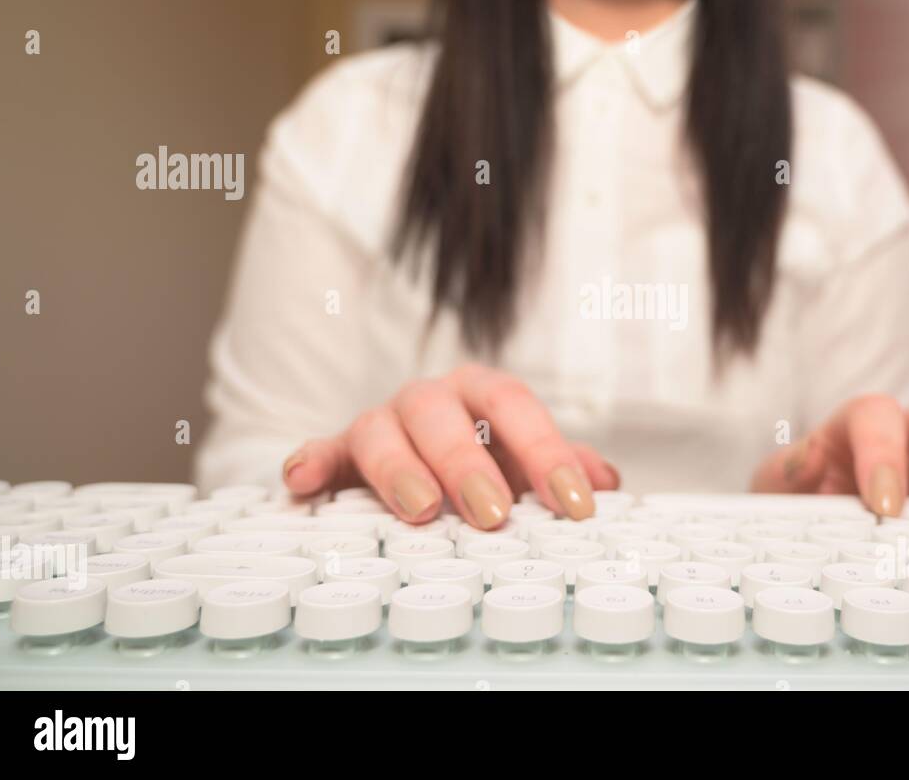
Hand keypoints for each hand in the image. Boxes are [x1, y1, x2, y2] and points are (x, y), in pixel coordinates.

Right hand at [280, 364, 619, 528]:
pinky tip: (303, 484)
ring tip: (421, 510)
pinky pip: (321, 454)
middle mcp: (429, 400)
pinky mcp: (337, 454)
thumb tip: (606, 481)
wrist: (414, 455)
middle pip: (443, 416)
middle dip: (469, 464)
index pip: (516, 407)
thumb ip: (559, 468)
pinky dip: (309, 464)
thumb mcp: (521, 462)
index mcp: (480, 394)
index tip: (576, 503)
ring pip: (380, 431)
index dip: (548, 452)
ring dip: (400, 470)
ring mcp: (380, 424)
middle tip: (493, 513)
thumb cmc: (479, 458)